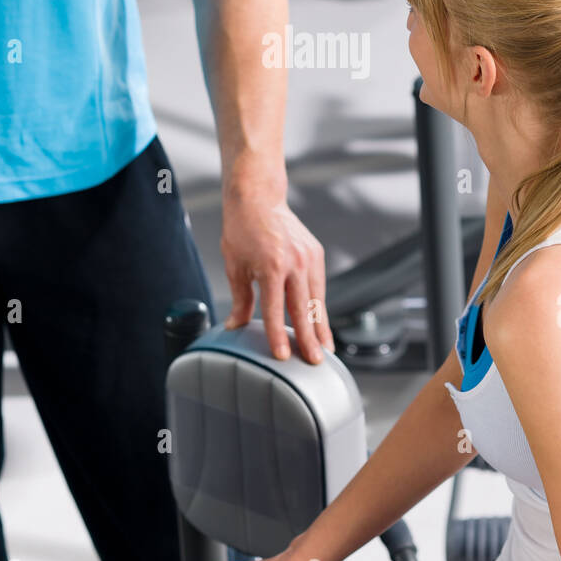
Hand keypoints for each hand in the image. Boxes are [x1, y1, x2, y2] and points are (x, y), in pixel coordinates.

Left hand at [220, 192, 333, 363]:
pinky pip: (319, 286)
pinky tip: (320, 324)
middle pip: (304, 309)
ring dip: (321, 326)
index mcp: (271, 266)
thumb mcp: (235, 266)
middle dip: (310, 339)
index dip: (278, 336)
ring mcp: (309, 257)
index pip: (276, 310)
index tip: (283, 357)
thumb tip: (235, 325)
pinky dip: (319, 306)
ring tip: (325, 349)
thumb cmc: (242, 230)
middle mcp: (295, 262)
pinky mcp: (316, 253)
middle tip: (316, 362)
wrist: (259, 198)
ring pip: (318, 300)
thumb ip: (240, 299)